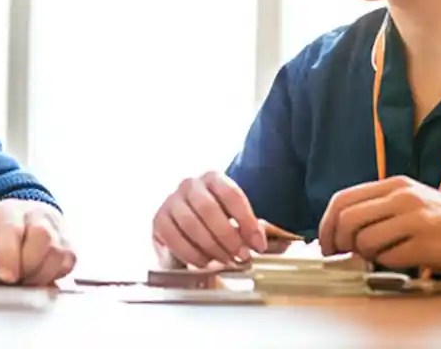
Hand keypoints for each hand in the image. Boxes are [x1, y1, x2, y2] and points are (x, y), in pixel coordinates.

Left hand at [0, 199, 74, 285]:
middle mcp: (36, 214)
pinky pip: (69, 261)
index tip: (6, 276)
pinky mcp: (70, 244)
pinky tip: (40, 278)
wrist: (24, 222)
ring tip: (26, 282)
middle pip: (41, 236)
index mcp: (8, 212)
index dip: (9, 254)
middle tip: (16, 282)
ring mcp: (56, 227)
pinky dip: (55, 275)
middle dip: (29, 266)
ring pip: (58, 251)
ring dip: (42, 274)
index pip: (12, 229)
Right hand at [152, 171, 266, 268]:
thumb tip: (281, 244)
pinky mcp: (159, 220)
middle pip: (209, 209)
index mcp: (214, 177)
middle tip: (242, 256)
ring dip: (212, 248)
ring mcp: (171, 201)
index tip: (259, 244)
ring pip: (191, 224)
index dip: (247, 221)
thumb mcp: (238, 220)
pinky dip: (192, 254)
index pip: (232, 194)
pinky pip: (174, 239)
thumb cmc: (218, 221)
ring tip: (226, 261)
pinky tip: (206, 262)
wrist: (188, 225)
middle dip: (228, 237)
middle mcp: (190, 184)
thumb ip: (256, 231)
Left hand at [318, 176, 440, 276]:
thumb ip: (382, 210)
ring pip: (364, 240)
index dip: (326, 224)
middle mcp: (403, 197)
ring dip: (365, 255)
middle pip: (346, 218)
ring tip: (381, 257)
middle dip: (336, 242)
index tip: (326, 243)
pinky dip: (388, 265)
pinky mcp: (427, 243)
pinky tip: (403, 261)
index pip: (343, 199)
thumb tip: (343, 230)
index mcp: (396, 185)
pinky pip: (389, 258)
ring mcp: (416, 219)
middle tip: (341, 256)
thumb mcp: (415, 203)